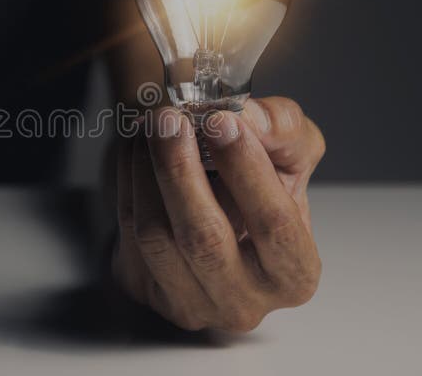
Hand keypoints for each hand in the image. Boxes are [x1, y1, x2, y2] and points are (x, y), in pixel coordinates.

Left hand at [112, 97, 324, 331]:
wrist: (215, 213)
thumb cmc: (259, 186)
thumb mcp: (291, 153)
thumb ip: (284, 131)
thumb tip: (249, 119)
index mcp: (293, 274)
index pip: (274, 225)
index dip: (246, 170)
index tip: (222, 122)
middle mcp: (242, 300)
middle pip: (204, 238)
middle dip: (181, 170)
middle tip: (170, 119)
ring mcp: (188, 302)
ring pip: (156, 236)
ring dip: (147, 170)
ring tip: (152, 125)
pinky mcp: (144, 288)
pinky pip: (128, 230)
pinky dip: (129, 179)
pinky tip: (138, 147)